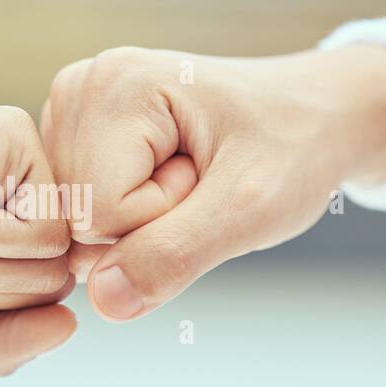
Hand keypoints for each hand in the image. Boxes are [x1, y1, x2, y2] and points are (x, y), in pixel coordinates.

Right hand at [40, 45, 385, 320]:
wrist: (314, 116)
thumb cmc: (293, 149)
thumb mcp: (250, 208)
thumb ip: (175, 255)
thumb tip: (102, 302)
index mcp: (116, 84)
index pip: (99, 213)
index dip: (162, 220)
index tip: (210, 178)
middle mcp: (80, 86)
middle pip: (78, 218)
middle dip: (146, 222)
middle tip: (202, 178)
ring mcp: (72, 111)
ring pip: (74, 222)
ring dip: (139, 221)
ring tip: (190, 175)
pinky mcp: (75, 135)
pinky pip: (80, 216)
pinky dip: (127, 216)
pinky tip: (162, 177)